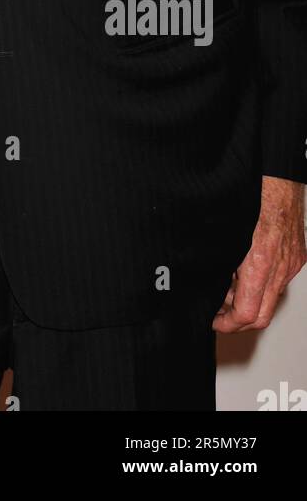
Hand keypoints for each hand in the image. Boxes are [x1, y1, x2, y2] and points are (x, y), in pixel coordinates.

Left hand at [213, 176, 306, 331]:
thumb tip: (205, 280)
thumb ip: (220, 261)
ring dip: (250, 300)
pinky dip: (262, 283)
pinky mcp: (297, 257)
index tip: (214, 320)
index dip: (227, 324)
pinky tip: (245, 270)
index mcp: (259, 263)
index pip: (247, 313)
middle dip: (238, 321)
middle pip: (261, 315)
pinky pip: (280, 280)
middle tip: (219, 313)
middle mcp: (279, 268)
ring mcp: (291, 264)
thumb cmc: (252, 198)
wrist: (279, 179)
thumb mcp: (226, 232)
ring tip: (228, 287)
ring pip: (271, 298)